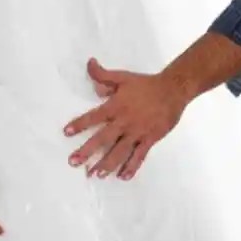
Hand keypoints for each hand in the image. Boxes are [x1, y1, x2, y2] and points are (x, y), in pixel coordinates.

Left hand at [63, 58, 191, 180]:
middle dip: (87, 151)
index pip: (94, 117)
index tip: (67, 132)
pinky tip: (122, 177)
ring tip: (95, 175)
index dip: (80, 124)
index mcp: (116, 106)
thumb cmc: (145, 84)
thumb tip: (89, 63)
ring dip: (107, 164)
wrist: (173, 89)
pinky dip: (131, 167)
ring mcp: (137, 132)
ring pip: (120, 151)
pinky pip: (139, 156)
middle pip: (103, 139)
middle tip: (74, 162)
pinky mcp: (150, 139)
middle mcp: (124, 121)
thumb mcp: (123, 77)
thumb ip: (104, 75)